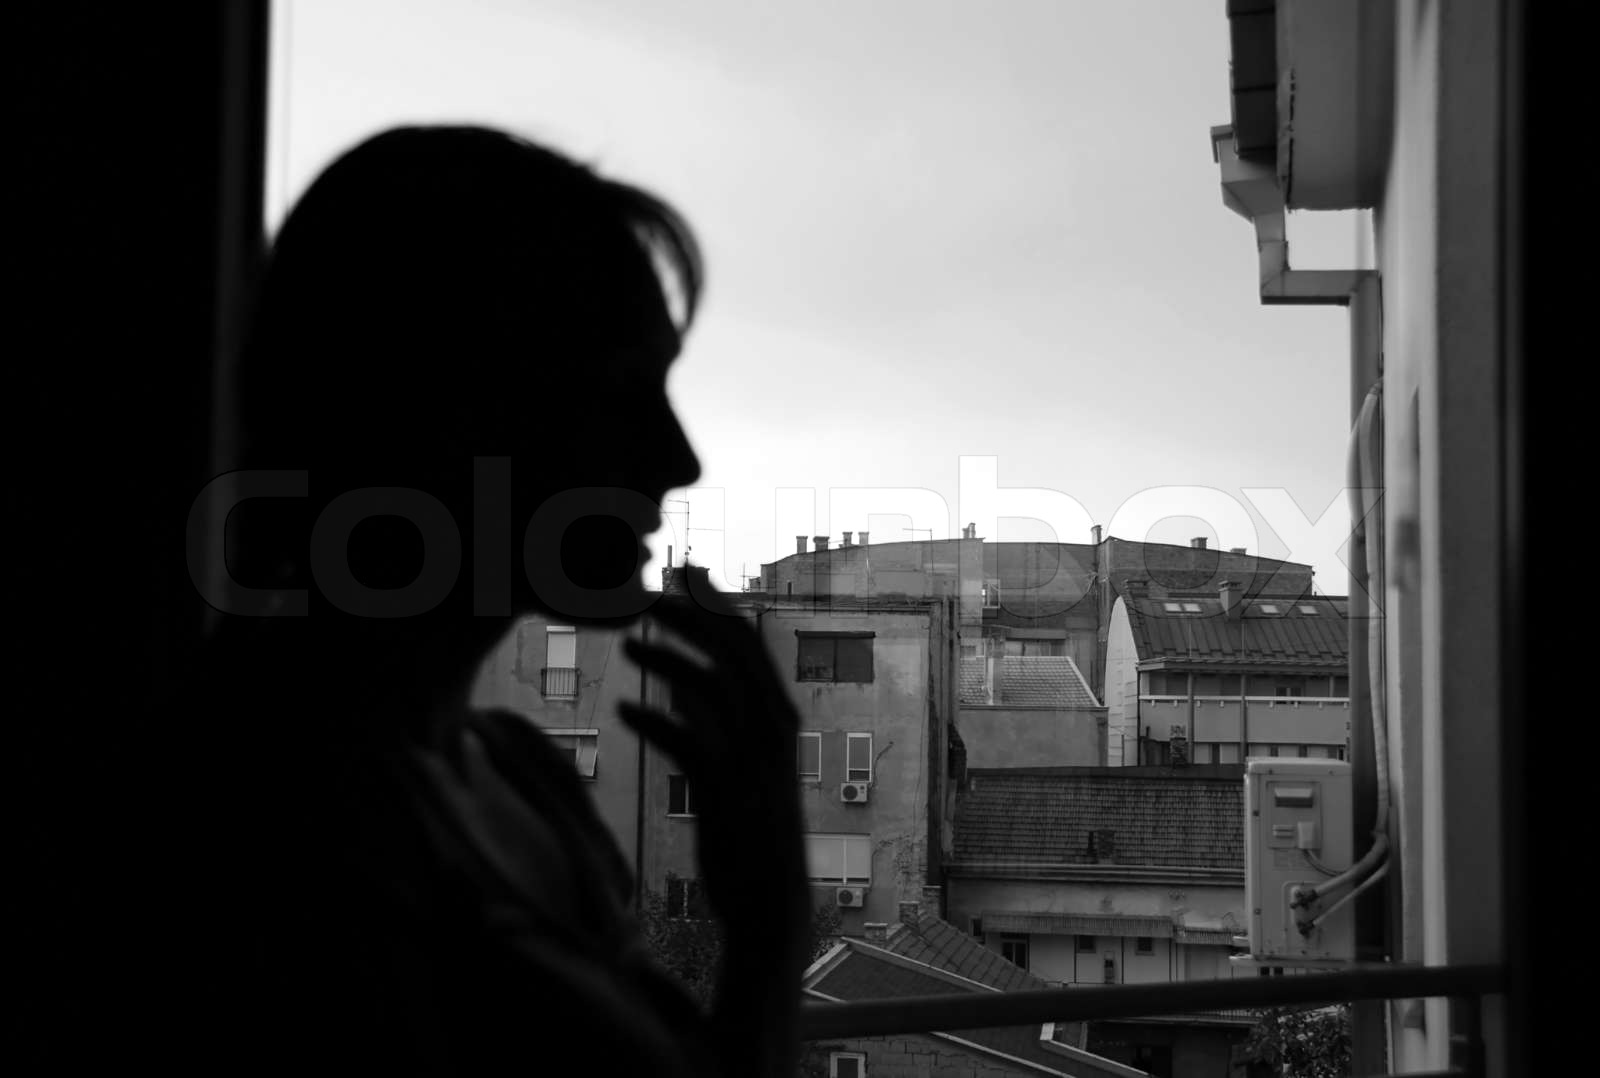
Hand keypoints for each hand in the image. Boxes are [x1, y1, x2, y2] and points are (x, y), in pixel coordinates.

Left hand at [619, 589, 808, 936]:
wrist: (770, 902)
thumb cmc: (749, 828)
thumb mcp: (737, 762)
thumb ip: (713, 719)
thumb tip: (679, 679)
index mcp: (779, 716)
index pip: (749, 643)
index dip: (716, 604)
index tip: (683, 574)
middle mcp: (773, 730)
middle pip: (733, 652)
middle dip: (691, 617)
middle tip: (645, 598)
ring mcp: (754, 760)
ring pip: (713, 689)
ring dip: (668, 661)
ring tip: (626, 647)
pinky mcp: (728, 793)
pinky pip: (691, 743)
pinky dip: (657, 720)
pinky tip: (624, 711)